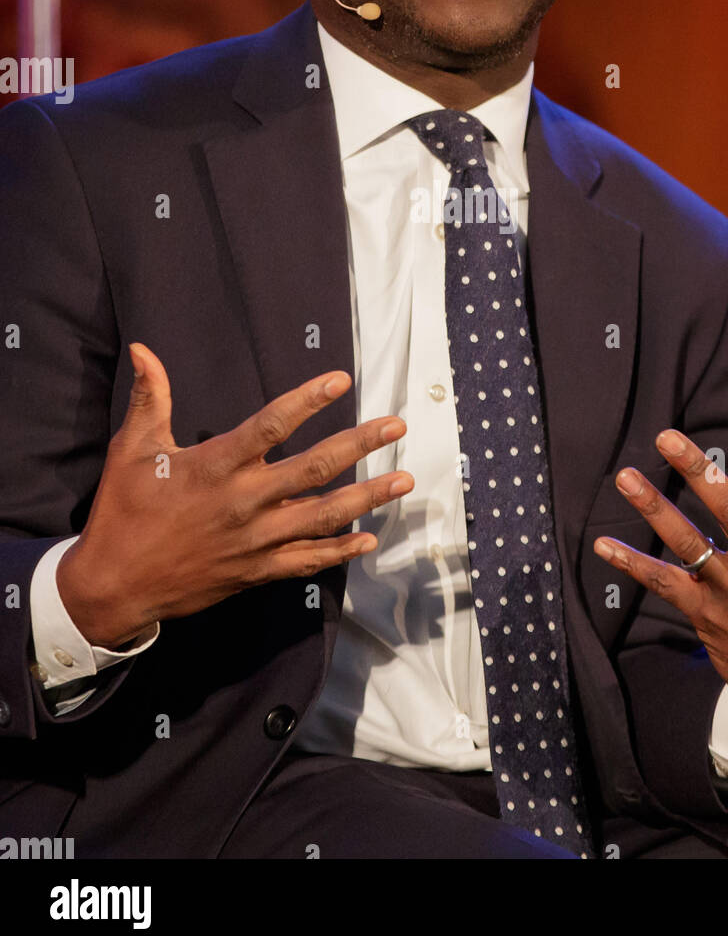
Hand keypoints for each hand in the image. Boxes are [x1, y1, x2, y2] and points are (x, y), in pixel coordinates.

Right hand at [56, 342, 411, 646]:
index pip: (272, 426)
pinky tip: (368, 539)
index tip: (341, 381)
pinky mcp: (256, 572)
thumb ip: (149, 397)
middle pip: (314, 469)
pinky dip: (339, 552)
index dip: (308, 400)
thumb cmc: (123, 512)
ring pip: (322, 517)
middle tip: (396, 426)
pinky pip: (307, 561)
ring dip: (367, 498)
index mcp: (215, 466)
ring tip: (405, 481)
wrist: (114, 586)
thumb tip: (143, 348)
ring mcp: (254, 541)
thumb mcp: (132, 450)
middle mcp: (243, 502)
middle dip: (360, 445)